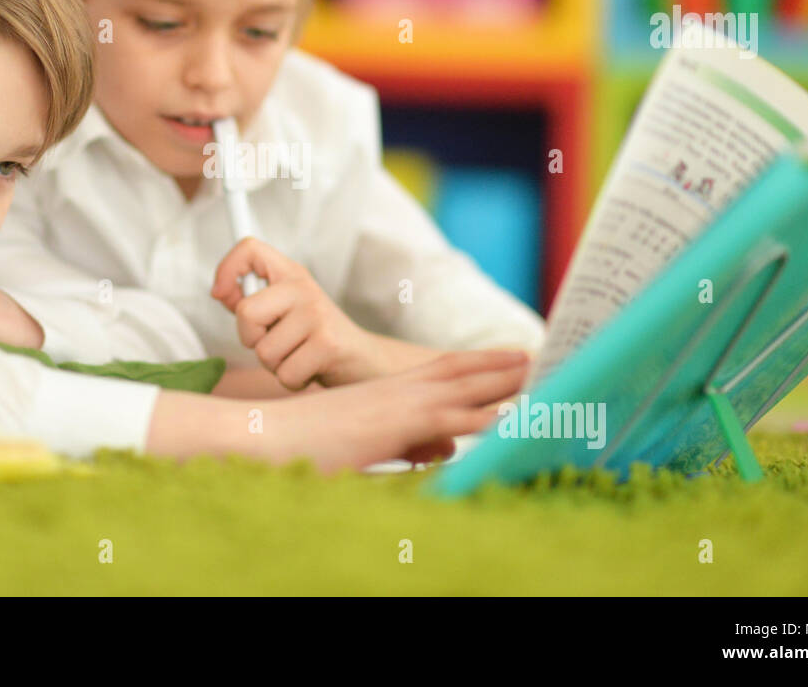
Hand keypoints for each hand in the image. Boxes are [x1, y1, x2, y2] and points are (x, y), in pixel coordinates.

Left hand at [211, 238, 385, 388]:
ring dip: (276, 365)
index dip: (226, 268)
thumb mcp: (285, 312)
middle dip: (252, 340)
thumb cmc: (317, 338)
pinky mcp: (327, 343)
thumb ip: (253, 302)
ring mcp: (317, 314)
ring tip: (299, 356)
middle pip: (246, 312)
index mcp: (290, 274)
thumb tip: (221, 291)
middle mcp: (303, 287)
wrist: (364, 360)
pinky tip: (310, 369)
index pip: (249, 248)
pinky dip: (293, 381)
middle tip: (275, 342)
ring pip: (264, 351)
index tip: (221, 293)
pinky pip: (285, 373)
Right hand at [267, 349, 532, 472]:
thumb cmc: (303, 443)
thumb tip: (441, 450)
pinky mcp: (396, 425)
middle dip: (499, 365)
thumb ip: (402, 442)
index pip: (441, 371)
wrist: (266, 433)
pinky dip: (486, 417)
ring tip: (540, 374)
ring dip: (503, 382)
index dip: (476, 364)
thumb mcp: (359, 440)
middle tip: (537, 356)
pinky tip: (513, 418)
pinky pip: (452, 419)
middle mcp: (397, 392)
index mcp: (388, 393)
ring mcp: (398, 405)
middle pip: (458, 371)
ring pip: (463, 388)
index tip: (506, 359)